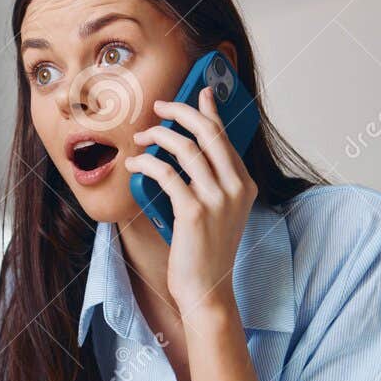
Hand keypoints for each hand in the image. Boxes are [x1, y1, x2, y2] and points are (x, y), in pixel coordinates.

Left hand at [126, 86, 255, 318]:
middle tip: (159, 107)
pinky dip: (146, 163)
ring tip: (141, 139)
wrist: (206, 289)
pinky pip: (166, 174)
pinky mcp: (194, 212)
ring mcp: (217, 200)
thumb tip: (189, 149)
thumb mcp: (219, 211)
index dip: (209, 110)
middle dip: (181, 111)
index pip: (226, 136)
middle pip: (208, 132)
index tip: (199, 91)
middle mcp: (236, 188)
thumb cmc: (206, 249)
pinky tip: (135, 164)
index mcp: (246, 184)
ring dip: (158, 136)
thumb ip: (213, 181)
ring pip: (185, 148)